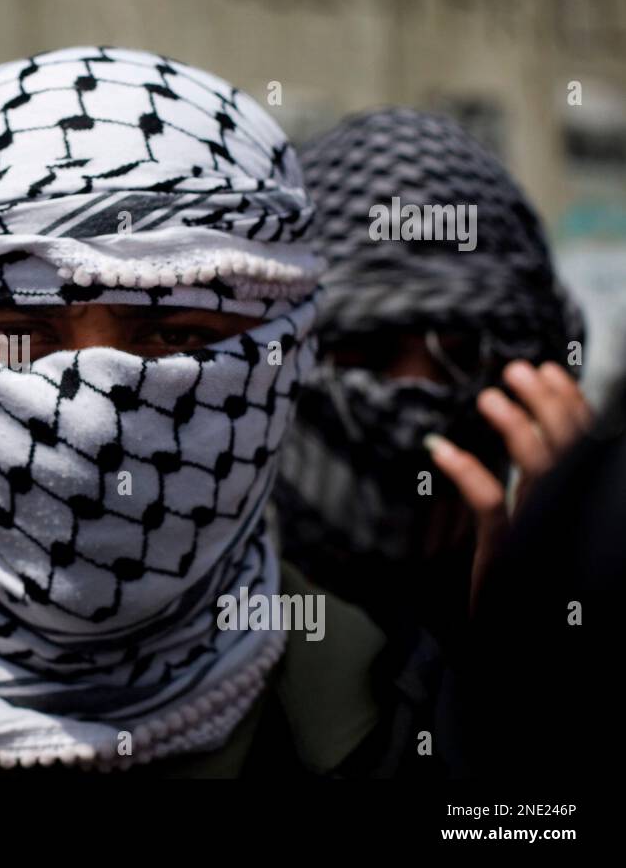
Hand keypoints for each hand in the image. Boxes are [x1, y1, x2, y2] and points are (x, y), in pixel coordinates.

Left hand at [425, 360, 591, 611]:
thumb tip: (524, 435)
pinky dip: (467, 473)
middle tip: (518, 368)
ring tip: (490, 397)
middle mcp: (567, 519)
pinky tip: (441, 450)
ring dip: (515, 427)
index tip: (548, 370)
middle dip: (546, 403)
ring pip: (538, 472)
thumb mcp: (530, 534)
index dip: (569, 405)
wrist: (515, 656)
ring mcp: (540, 538)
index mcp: (576, 510)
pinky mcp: (506, 559)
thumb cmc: (519, 594)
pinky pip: (490, 508)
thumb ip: (532, 491)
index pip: (584, 447)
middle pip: (568, 450)